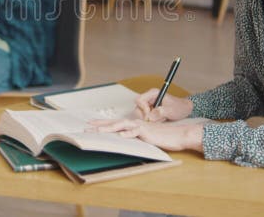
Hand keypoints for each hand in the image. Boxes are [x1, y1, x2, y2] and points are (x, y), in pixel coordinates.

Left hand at [88, 118, 203, 151]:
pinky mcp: (147, 132)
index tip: (91, 125)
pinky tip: (121, 136)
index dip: (102, 124)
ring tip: (98, 132)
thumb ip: (135, 138)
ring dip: (110, 128)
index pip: (115, 123)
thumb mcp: (145, 138)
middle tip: (87, 128)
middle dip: (100, 125)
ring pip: (122, 125)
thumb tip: (124, 140)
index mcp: (133, 125)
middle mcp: (135, 124)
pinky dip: (128, 134)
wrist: (176, 135)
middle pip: (114, 123)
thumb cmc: (161, 137)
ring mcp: (140, 127)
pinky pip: (136, 133)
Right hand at [135, 88, 193, 121]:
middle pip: (137, 108)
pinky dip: (151, 122)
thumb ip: (161, 112)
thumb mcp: (172, 110)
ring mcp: (149, 106)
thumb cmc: (180, 107)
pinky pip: (145, 119)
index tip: (150, 115)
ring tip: (160, 120)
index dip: (143, 108)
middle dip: (145, 116)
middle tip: (154, 121)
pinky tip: (159, 121)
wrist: (185, 110)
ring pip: (140, 115)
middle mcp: (149, 99)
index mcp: (153, 93)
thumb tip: (150, 117)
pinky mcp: (150, 112)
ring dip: (149, 120)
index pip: (139, 100)